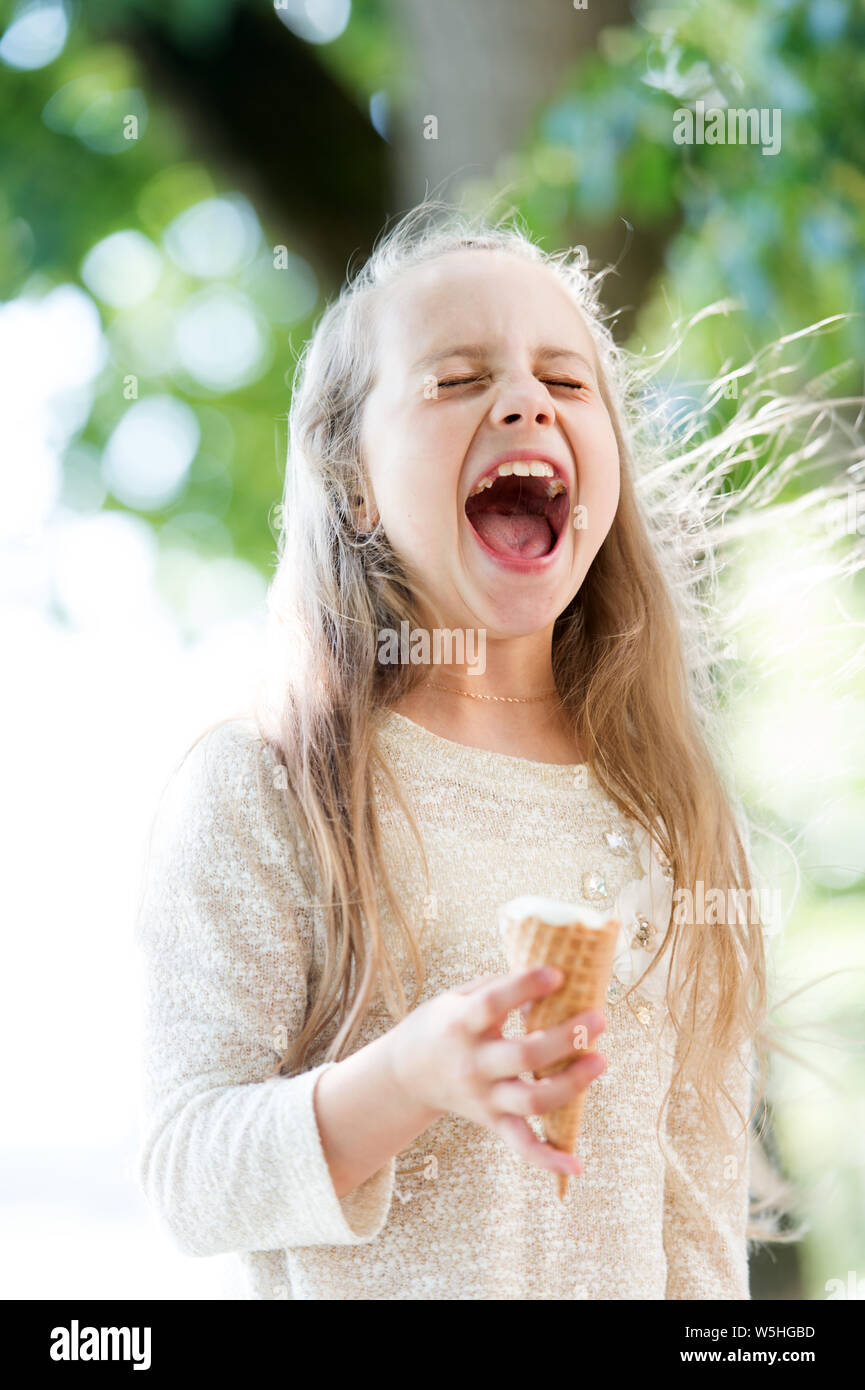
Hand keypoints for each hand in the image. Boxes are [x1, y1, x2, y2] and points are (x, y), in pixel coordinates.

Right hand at [384, 967, 606, 1177]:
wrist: (405, 1074)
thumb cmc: (442, 1024)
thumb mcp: (457, 996)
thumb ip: (498, 988)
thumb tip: (549, 978)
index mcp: (460, 1024)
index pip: (492, 1003)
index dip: (524, 987)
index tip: (556, 974)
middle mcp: (472, 1064)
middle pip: (524, 1056)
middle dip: (565, 1038)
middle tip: (598, 1019)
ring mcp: (483, 1098)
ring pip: (531, 1101)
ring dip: (571, 1084)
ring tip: (600, 1060)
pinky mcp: (492, 1122)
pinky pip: (521, 1145)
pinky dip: (548, 1159)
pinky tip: (576, 1166)